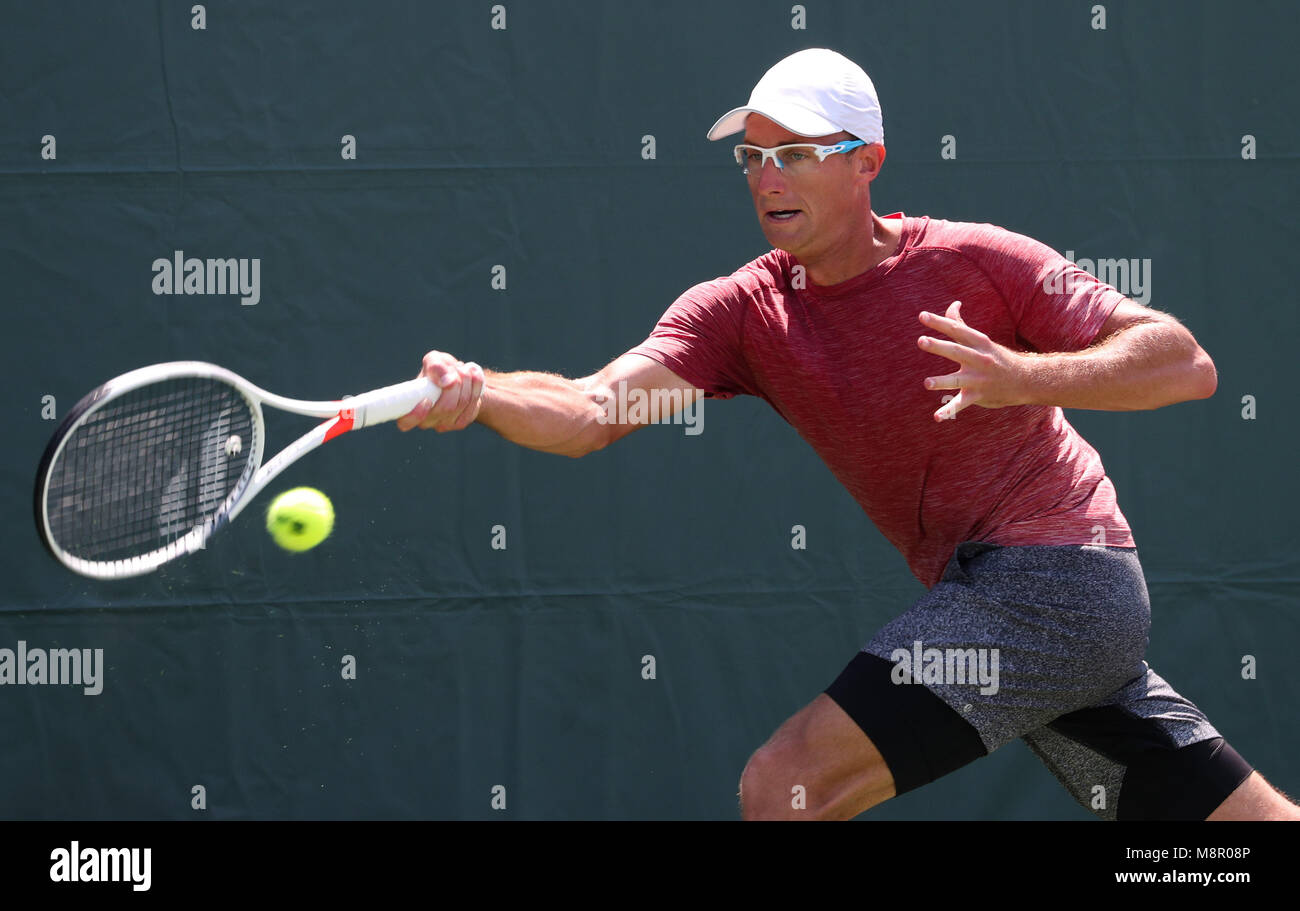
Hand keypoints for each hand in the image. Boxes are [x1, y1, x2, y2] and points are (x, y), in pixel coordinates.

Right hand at [395, 351, 485, 431]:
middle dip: (456, 383)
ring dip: (468, 382)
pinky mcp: (460, 423)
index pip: (406, 422)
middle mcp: (425, 420)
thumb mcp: (434, 360)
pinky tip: (474, 376)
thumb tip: (446, 381)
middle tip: (458, 369)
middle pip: (445, 407)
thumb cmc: (440, 370)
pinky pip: (471, 407)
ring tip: (466, 369)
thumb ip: (435, 366)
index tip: (426, 400)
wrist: (459, 378)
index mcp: (409, 406)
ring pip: (461, 404)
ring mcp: (443, 424)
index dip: (416, 414)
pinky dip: (477, 387)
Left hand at [918, 301, 1027, 420]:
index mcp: (978, 343)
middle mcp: (978, 359)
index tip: (922, 316)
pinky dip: (949, 411)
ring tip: (926, 383)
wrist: (1026, 380)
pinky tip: (936, 417)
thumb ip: (962, 325)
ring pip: (957, 380)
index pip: (956, 330)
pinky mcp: (978, 395)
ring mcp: (978, 379)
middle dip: (939, 347)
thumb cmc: (998, 358)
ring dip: (942, 382)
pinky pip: (961, 404)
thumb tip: (953, 303)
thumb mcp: (981, 340)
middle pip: (956, 351)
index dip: (939, 322)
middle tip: (921, 341)